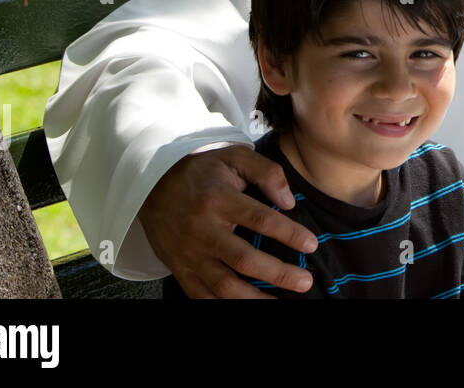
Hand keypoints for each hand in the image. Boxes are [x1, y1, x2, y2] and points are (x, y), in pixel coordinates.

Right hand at [138, 145, 318, 297]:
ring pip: (223, 285)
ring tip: (281, 303)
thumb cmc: (202, 170)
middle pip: (244, 260)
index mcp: (218, 199)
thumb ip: (267, 173)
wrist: (152, 184)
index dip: (288, 234)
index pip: (260, 220)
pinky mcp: (179, 269)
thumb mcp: (235, 156)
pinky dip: (224, 306)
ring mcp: (189, 254)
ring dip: (255, 299)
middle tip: (305, 282)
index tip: (311, 245)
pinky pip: (201, 296)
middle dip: (278, 274)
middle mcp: (202, 230)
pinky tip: (248, 306)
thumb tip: (289, 203)